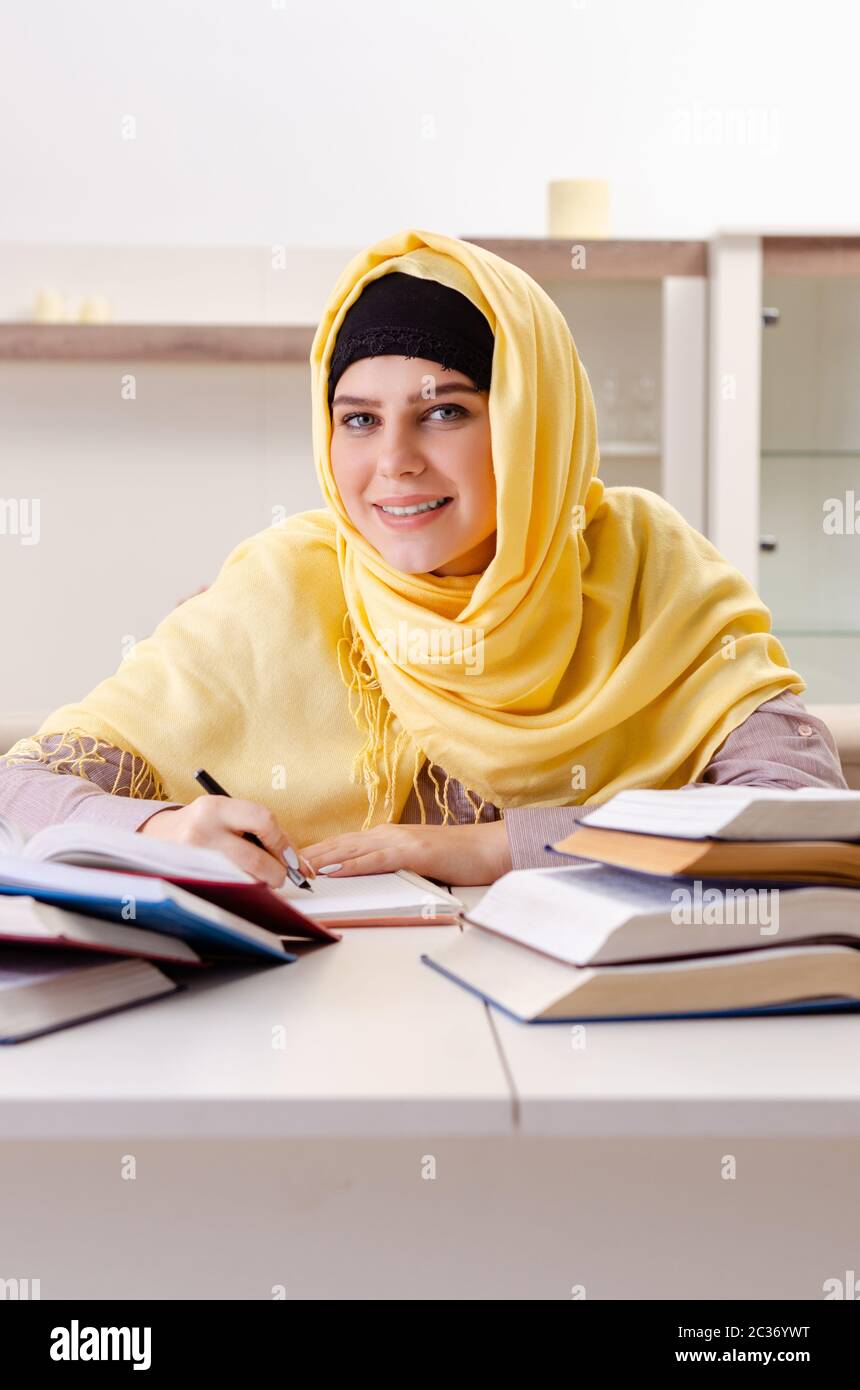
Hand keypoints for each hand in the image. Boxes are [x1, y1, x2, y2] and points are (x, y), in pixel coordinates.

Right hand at [139, 799, 315, 888]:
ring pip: (242, 878)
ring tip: (259, 878)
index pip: (263, 820)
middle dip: (276, 872)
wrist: (159, 836)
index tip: (293, 859)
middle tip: (281, 877)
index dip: (284, 843)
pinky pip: (227, 887)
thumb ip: (258, 829)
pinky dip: (242, 888)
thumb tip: (296, 860)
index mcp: (217, 807)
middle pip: (254, 858)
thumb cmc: (205, 825)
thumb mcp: (226, 814)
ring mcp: (192, 856)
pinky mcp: (188, 877)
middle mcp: (202, 828)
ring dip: (259, 882)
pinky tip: (242, 884)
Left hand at [301, 819, 512, 886]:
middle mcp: (387, 833)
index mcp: (387, 836)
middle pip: (338, 845)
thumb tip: (364, 876)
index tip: (288, 863)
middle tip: (278, 865)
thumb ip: (390, 864)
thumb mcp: (416, 861)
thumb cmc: (457, 858)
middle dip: (307, 856)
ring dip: (320, 861)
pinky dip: (350, 866)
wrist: (490, 849)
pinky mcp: (413, 852)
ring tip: (293, 870)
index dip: (314, 853)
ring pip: (350, 850)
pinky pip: (375, 860)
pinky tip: (332, 872)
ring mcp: (399, 840)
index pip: (342, 845)